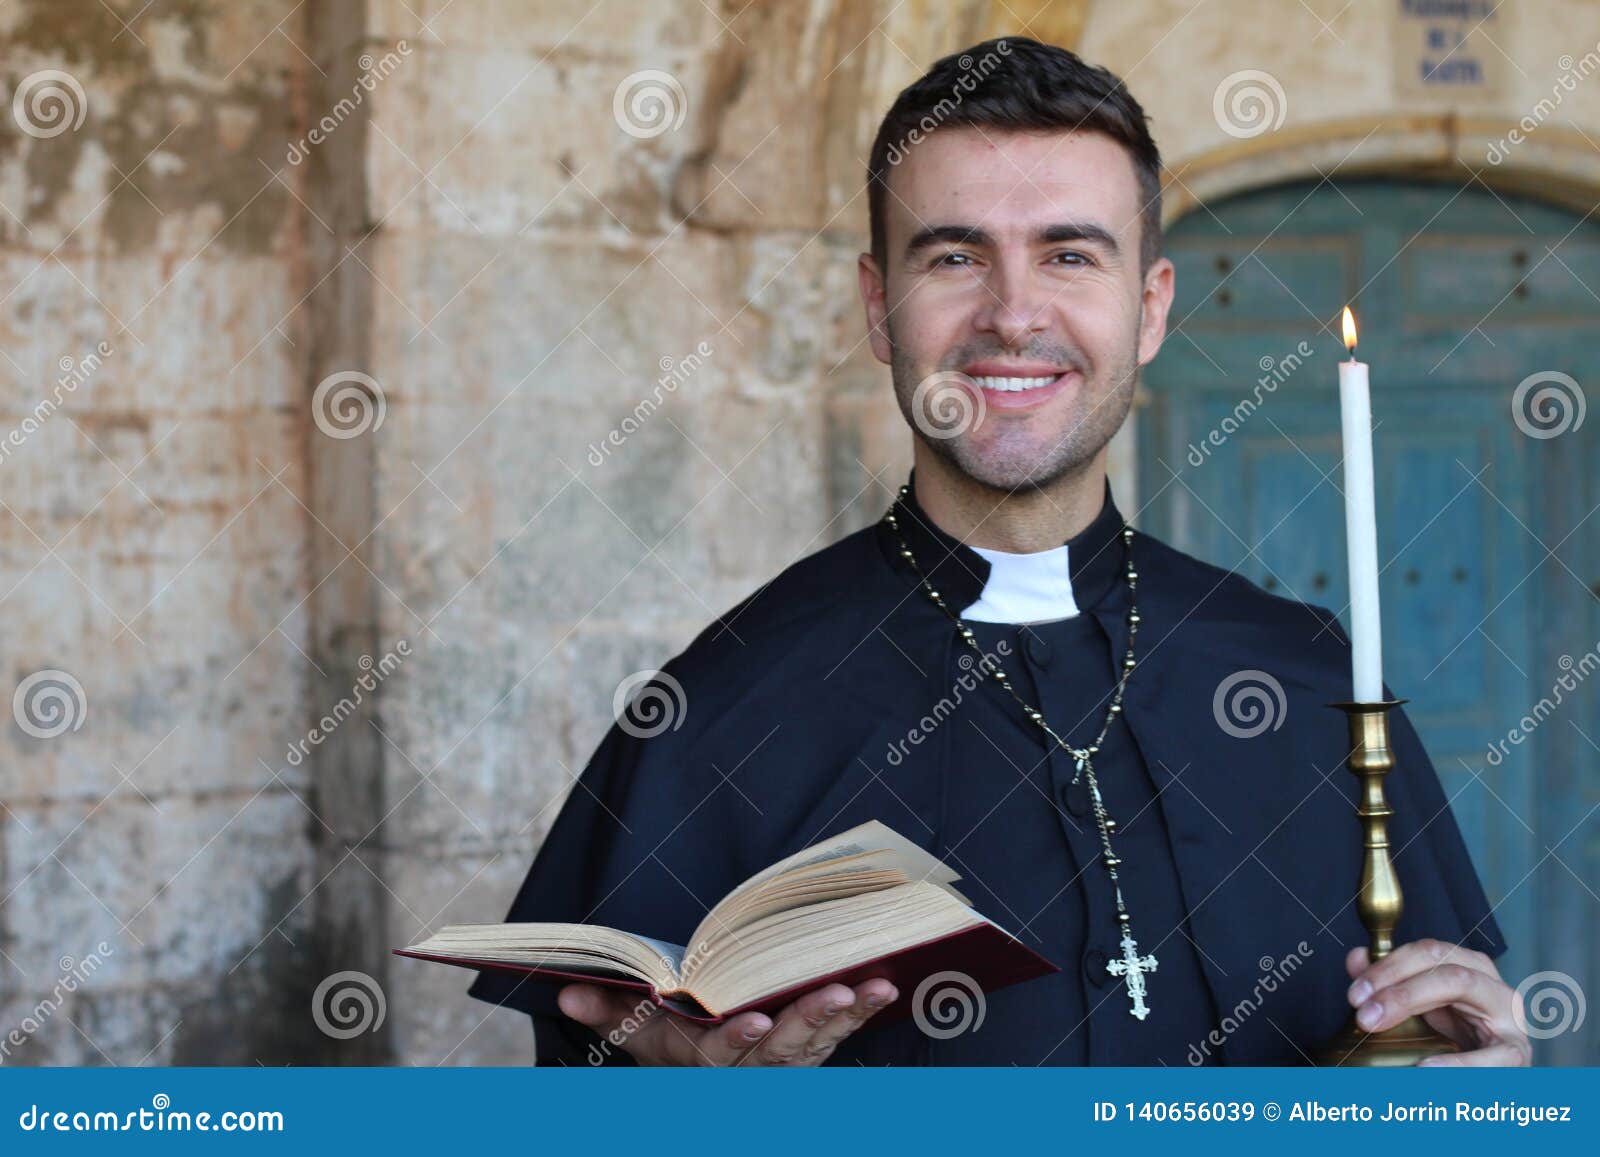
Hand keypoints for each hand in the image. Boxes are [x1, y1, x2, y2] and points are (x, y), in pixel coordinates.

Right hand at [557, 978, 898, 1065]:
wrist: (706, 1075)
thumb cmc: (673, 1042)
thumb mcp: (638, 1032)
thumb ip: (607, 1010)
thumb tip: (564, 991)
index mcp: (706, 1063)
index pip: (722, 1056)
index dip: (737, 1040)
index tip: (755, 1023)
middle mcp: (753, 1069)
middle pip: (783, 1051)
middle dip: (809, 1021)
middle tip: (835, 994)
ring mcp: (789, 1062)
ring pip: (820, 1042)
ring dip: (849, 1015)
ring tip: (877, 986)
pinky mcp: (814, 1048)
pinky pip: (841, 1033)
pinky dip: (864, 1011)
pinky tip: (887, 985)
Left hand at [1344, 939, 1530, 1065]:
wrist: (1493, 1076)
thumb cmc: (1457, 1037)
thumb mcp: (1421, 1007)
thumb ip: (1387, 982)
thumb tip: (1356, 957)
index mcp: (1471, 967)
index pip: (1428, 951)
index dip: (1387, 966)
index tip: (1355, 994)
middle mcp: (1493, 984)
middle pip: (1443, 966)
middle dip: (1396, 987)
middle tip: (1362, 1014)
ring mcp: (1510, 1017)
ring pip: (1463, 985)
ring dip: (1412, 1000)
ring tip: (1376, 1023)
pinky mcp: (1517, 1054)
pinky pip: (1494, 1053)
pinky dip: (1459, 1062)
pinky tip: (1426, 1067)